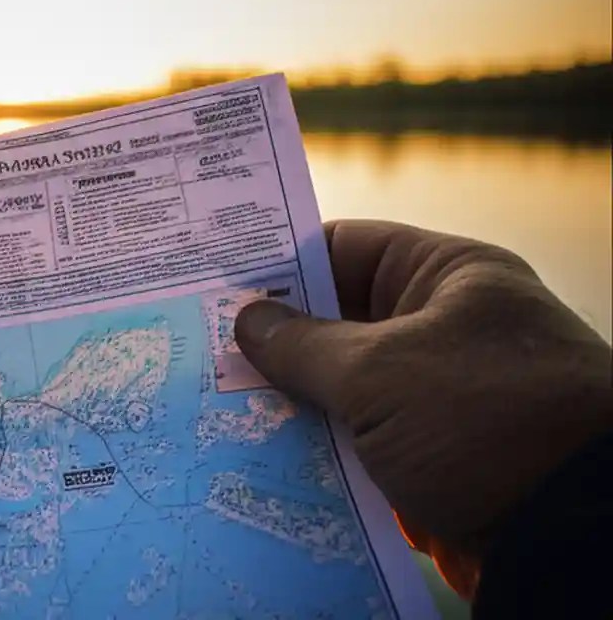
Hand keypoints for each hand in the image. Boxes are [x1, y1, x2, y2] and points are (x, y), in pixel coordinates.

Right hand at [234, 220, 611, 596]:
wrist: (576, 528)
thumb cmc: (484, 420)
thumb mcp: (380, 374)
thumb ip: (303, 345)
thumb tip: (246, 319)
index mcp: (447, 277)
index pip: (346, 248)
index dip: (279, 263)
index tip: (214, 285)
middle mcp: (446, 326)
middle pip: (340, 318)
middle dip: (275, 339)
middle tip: (201, 349)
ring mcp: (441, 393)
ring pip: (346, 383)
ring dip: (291, 397)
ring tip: (217, 401)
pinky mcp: (437, 452)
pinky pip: (363, 435)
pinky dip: (319, 443)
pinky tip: (262, 450)